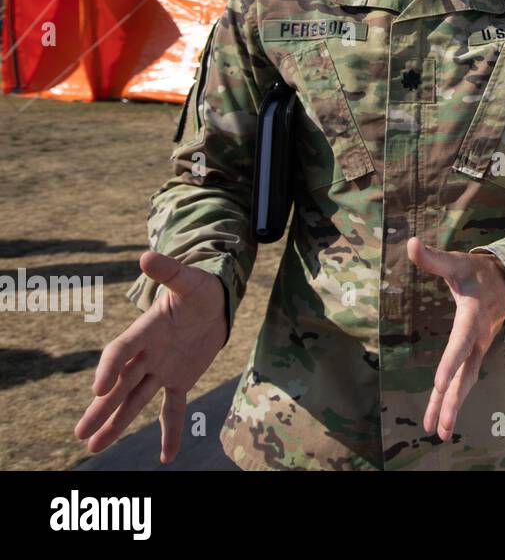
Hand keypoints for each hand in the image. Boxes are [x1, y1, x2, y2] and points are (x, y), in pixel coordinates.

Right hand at [75, 251, 226, 462]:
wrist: (215, 303)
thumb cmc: (199, 288)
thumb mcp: (188, 280)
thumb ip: (169, 271)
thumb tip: (146, 256)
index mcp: (145, 331)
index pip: (121, 352)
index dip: (108, 368)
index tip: (98, 388)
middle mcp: (148, 355)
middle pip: (119, 385)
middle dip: (101, 409)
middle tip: (81, 432)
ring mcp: (161, 370)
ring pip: (134, 401)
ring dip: (116, 423)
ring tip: (93, 445)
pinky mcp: (179, 380)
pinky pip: (171, 410)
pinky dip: (169, 432)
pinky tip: (167, 457)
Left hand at [406, 239, 504, 440]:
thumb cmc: (478, 272)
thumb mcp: (457, 263)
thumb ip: (433, 257)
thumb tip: (411, 243)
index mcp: (472, 317)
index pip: (460, 343)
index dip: (450, 363)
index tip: (438, 384)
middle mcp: (478, 339)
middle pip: (465, 375)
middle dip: (451, 401)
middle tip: (439, 428)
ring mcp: (479, 349)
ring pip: (465, 383)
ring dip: (451, 408)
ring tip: (438, 434)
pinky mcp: (476, 354)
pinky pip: (465, 381)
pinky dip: (453, 401)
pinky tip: (441, 419)